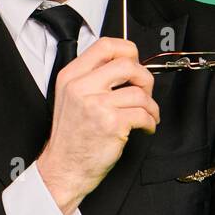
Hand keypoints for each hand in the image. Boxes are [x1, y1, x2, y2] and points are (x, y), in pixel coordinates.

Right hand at [37, 36, 159, 214]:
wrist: (64, 168)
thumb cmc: (71, 137)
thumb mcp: (69, 98)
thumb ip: (91, 78)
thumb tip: (126, 65)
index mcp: (71, 76)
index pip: (105, 46)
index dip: (127, 50)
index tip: (134, 62)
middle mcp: (81, 87)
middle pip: (127, 64)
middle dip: (145, 78)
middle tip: (144, 92)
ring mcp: (96, 105)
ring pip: (139, 92)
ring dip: (150, 105)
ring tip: (147, 115)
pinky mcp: (112, 124)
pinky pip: (144, 114)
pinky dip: (150, 121)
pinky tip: (144, 127)